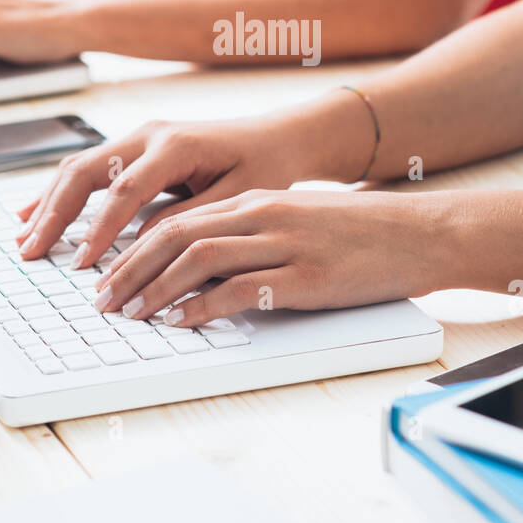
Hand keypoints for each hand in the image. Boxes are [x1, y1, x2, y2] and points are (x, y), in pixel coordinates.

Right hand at [16, 116, 316, 264]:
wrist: (277, 138)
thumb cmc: (264, 168)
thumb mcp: (237, 199)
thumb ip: (190, 219)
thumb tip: (143, 244)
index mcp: (176, 144)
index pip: (125, 189)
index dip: (100, 227)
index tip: (82, 262)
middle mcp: (149, 133)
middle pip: (85, 171)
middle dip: (54, 213)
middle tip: (31, 251)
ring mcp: (138, 137)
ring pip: (78, 166)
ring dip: (47, 202)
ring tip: (22, 237)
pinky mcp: (134, 147)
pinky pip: (88, 168)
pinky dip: (59, 192)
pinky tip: (33, 213)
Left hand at [90, 188, 446, 326]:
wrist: (420, 233)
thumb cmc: (360, 234)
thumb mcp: (296, 222)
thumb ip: (250, 237)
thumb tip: (200, 272)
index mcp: (255, 200)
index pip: (175, 217)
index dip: (131, 247)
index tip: (106, 274)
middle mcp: (262, 214)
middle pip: (174, 234)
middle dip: (128, 269)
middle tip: (102, 299)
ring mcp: (283, 243)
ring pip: (197, 257)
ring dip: (154, 288)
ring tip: (130, 314)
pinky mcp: (305, 276)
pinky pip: (240, 288)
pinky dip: (203, 306)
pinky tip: (182, 321)